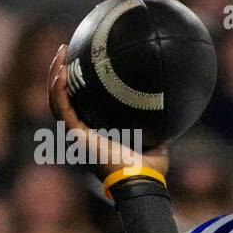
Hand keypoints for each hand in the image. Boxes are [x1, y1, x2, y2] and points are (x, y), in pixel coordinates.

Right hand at [47, 44, 169, 184]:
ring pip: (56, 100)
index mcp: (96, 133)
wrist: (140, 181)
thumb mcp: (159, 141)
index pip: (81, 104)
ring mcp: (76, 134)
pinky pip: (61, 108)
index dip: (79, 85)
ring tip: (61, 53)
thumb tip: (176, 110)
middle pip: (63, 97)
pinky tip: (61, 72)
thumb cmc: (150, 169)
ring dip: (56, 75)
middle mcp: (82, 133)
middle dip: (62, 73)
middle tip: (66, 51)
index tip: (84, 63)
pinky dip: (59, 90)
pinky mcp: (75, 135)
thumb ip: (162, 126)